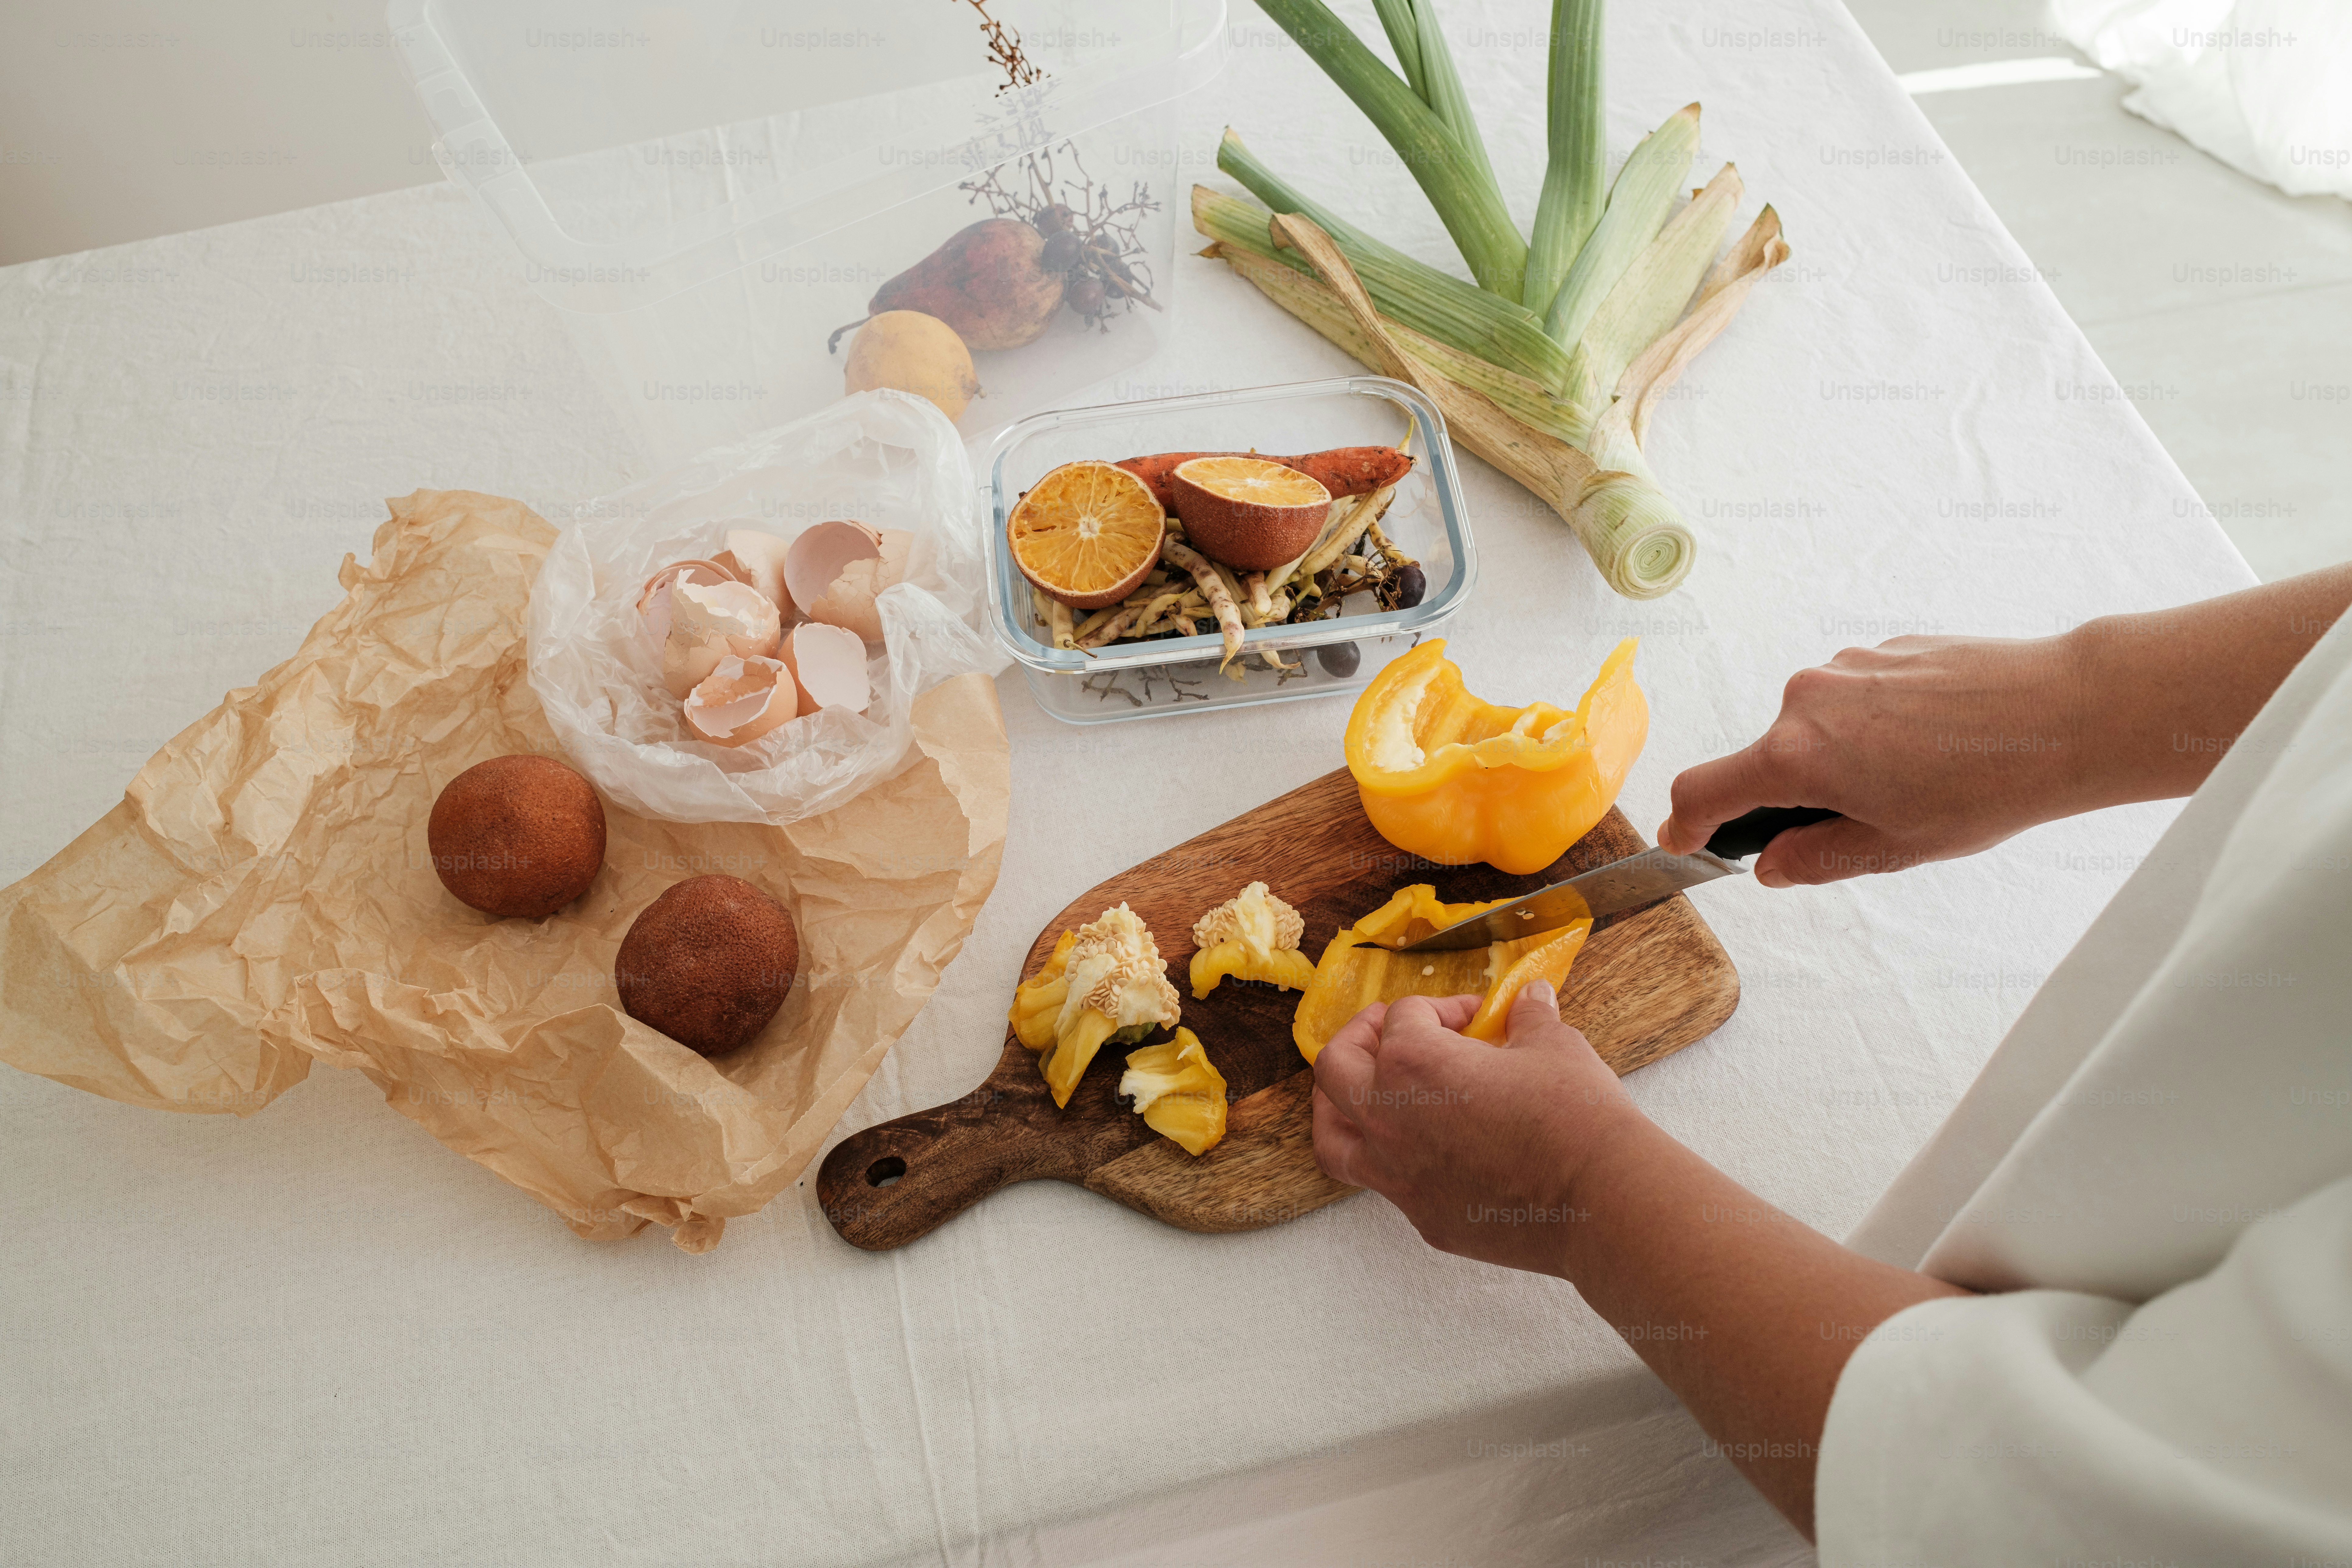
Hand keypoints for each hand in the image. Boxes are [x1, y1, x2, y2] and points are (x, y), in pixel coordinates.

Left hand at [1310, 984, 1640, 1275]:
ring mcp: (1398, 1176)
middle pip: (1335, 1066)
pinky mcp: (1422, 1218)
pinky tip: (1424, 1149)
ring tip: (1365, 1091)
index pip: (1405, 1018)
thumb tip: (1531, 997)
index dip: (1443, 1007)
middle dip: (1360, 1038)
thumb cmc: (1575, 1116)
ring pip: (1333, 1138)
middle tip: (1392, 1031)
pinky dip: (1393, 1160)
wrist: (1601, 1201)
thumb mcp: (1555, 1047)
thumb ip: (1529, 1018)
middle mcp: (1388, 1119)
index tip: (1476, 1016)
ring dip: (1341, 1107)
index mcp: (1412, 1063)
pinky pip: (1385, 1183)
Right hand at [1656, 634, 2091, 886]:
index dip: (1686, 820)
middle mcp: (1807, 700)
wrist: (2065, 714)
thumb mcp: (1892, 846)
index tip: (1686, 839)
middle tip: (1864, 823)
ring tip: (1918, 781)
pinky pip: (1857, 697)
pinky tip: (1934, 746)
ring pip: (1817, 727)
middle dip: (1796, 795)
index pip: (1704, 787)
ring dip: (1842, 759)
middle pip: (1769, 757)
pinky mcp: (1885, 649)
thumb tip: (1772, 863)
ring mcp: (1847, 666)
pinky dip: (1875, 728)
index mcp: (1797, 755)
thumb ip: (1815, 857)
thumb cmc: (1986, 785)